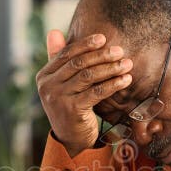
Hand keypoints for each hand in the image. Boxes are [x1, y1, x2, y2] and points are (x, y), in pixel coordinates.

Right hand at [36, 30, 133, 156]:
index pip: (66, 54)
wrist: (70, 139)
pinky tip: (125, 80)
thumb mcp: (61, 84)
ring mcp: (58, 98)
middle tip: (120, 51)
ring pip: (89, 76)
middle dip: (101, 55)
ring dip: (110, 68)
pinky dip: (113, 84)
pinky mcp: (72, 110)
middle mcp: (47, 86)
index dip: (85, 45)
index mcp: (44, 76)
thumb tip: (53, 31)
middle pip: (78, 64)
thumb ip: (58, 59)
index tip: (103, 38)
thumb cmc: (69, 107)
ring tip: (127, 64)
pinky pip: (96, 92)